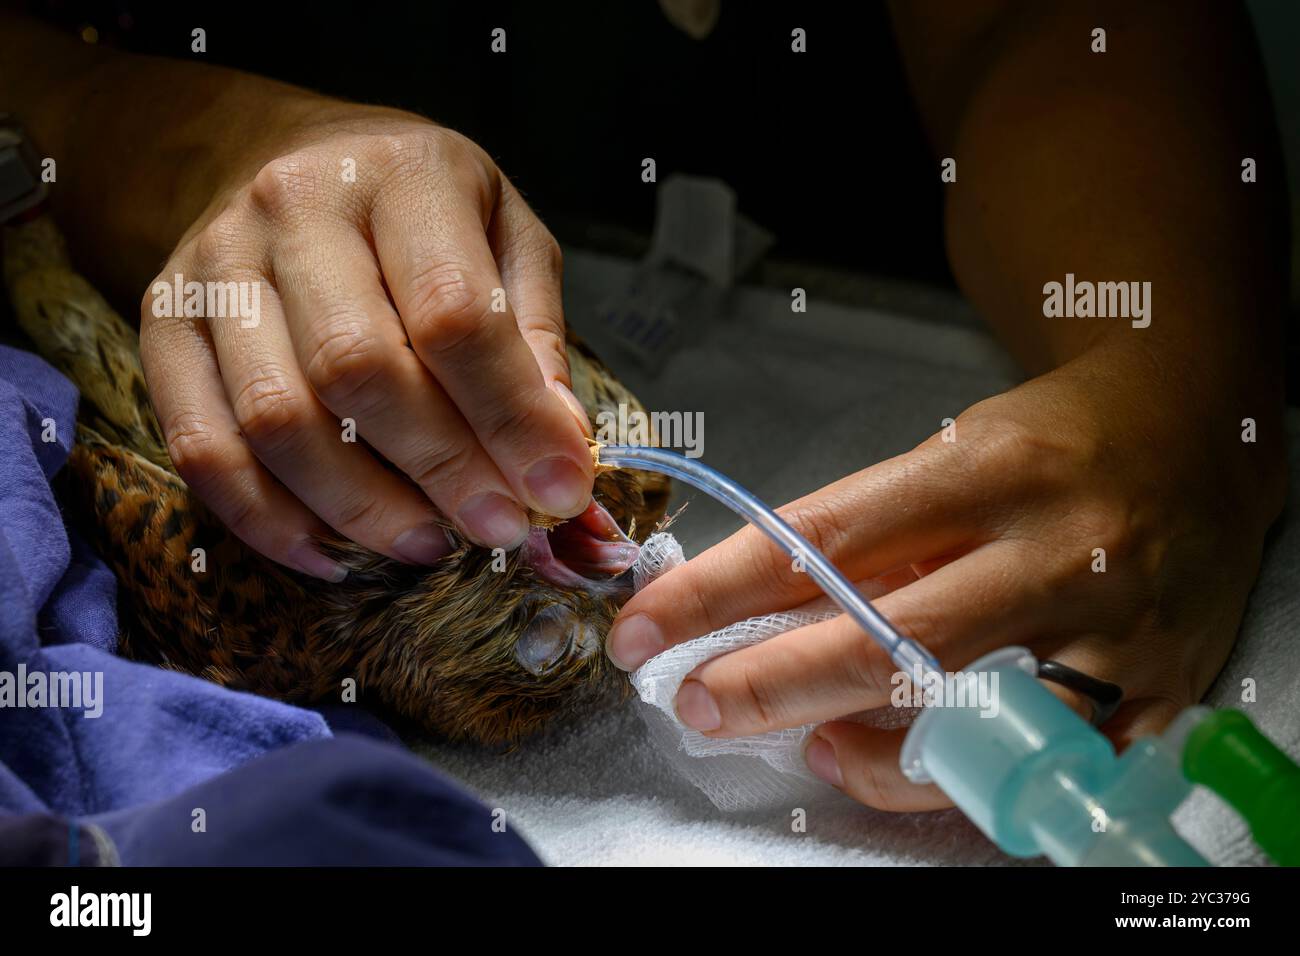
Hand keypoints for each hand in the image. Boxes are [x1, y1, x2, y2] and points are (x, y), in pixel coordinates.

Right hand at [139, 108, 593, 579]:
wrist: (289, 157)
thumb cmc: (421, 209)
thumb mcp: (507, 233)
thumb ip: (535, 334)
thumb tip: (558, 449)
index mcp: (403, 173)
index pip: (453, 312)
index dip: (510, 417)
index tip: (557, 490)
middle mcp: (293, 207)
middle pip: (358, 368)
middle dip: (442, 469)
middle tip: (498, 527)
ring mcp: (214, 268)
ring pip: (275, 419)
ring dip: (361, 508)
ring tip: (430, 543)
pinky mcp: (164, 325)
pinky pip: (202, 447)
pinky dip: (268, 521)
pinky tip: (334, 555)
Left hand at [608, 342, 1284, 810]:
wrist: (1200, 431)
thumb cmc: (1052, 440)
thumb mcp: (958, 448)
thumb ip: (876, 532)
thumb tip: (760, 605)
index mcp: (985, 467)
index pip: (823, 540)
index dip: (719, 592)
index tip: (648, 626)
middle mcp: (1051, 546)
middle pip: (886, 638)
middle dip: (768, 683)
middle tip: (692, 704)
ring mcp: (1111, 626)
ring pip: (967, 716)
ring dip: (859, 746)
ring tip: (798, 743)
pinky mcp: (1160, 687)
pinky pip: (1042, 764)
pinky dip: (957, 777)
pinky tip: (898, 760)